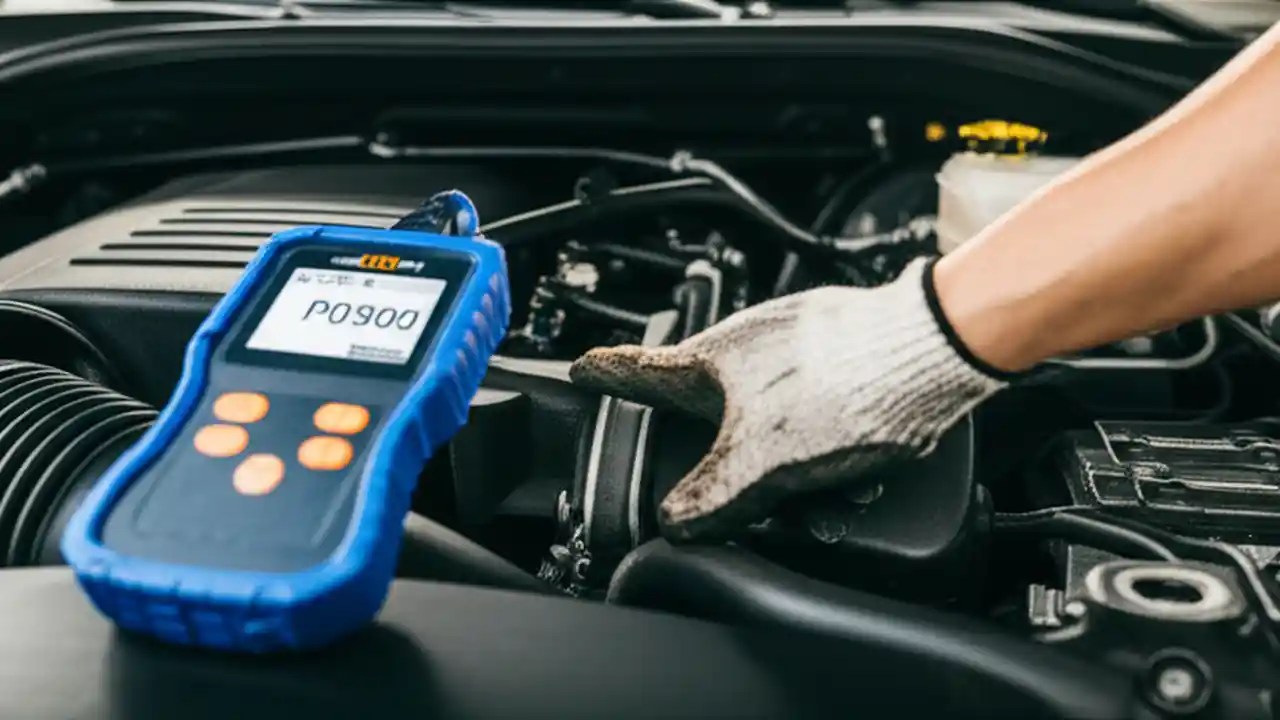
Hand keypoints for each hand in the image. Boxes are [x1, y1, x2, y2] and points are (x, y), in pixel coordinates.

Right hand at [569, 258, 1012, 541]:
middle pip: (707, 403)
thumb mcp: (764, 461)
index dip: (605, 376)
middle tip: (723, 486)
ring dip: (784, 460)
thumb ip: (714, 497)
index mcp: (714, 362)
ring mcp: (794, 348)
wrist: (935, 350)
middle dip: (718, 451)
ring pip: (766, 414)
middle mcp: (748, 348)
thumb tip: (678, 521)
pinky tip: (853, 471)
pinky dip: (826, 446)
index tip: (582, 369)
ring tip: (817, 495)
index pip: (640, 370)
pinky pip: (813, 411)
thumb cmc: (846, 386)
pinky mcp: (838, 356)